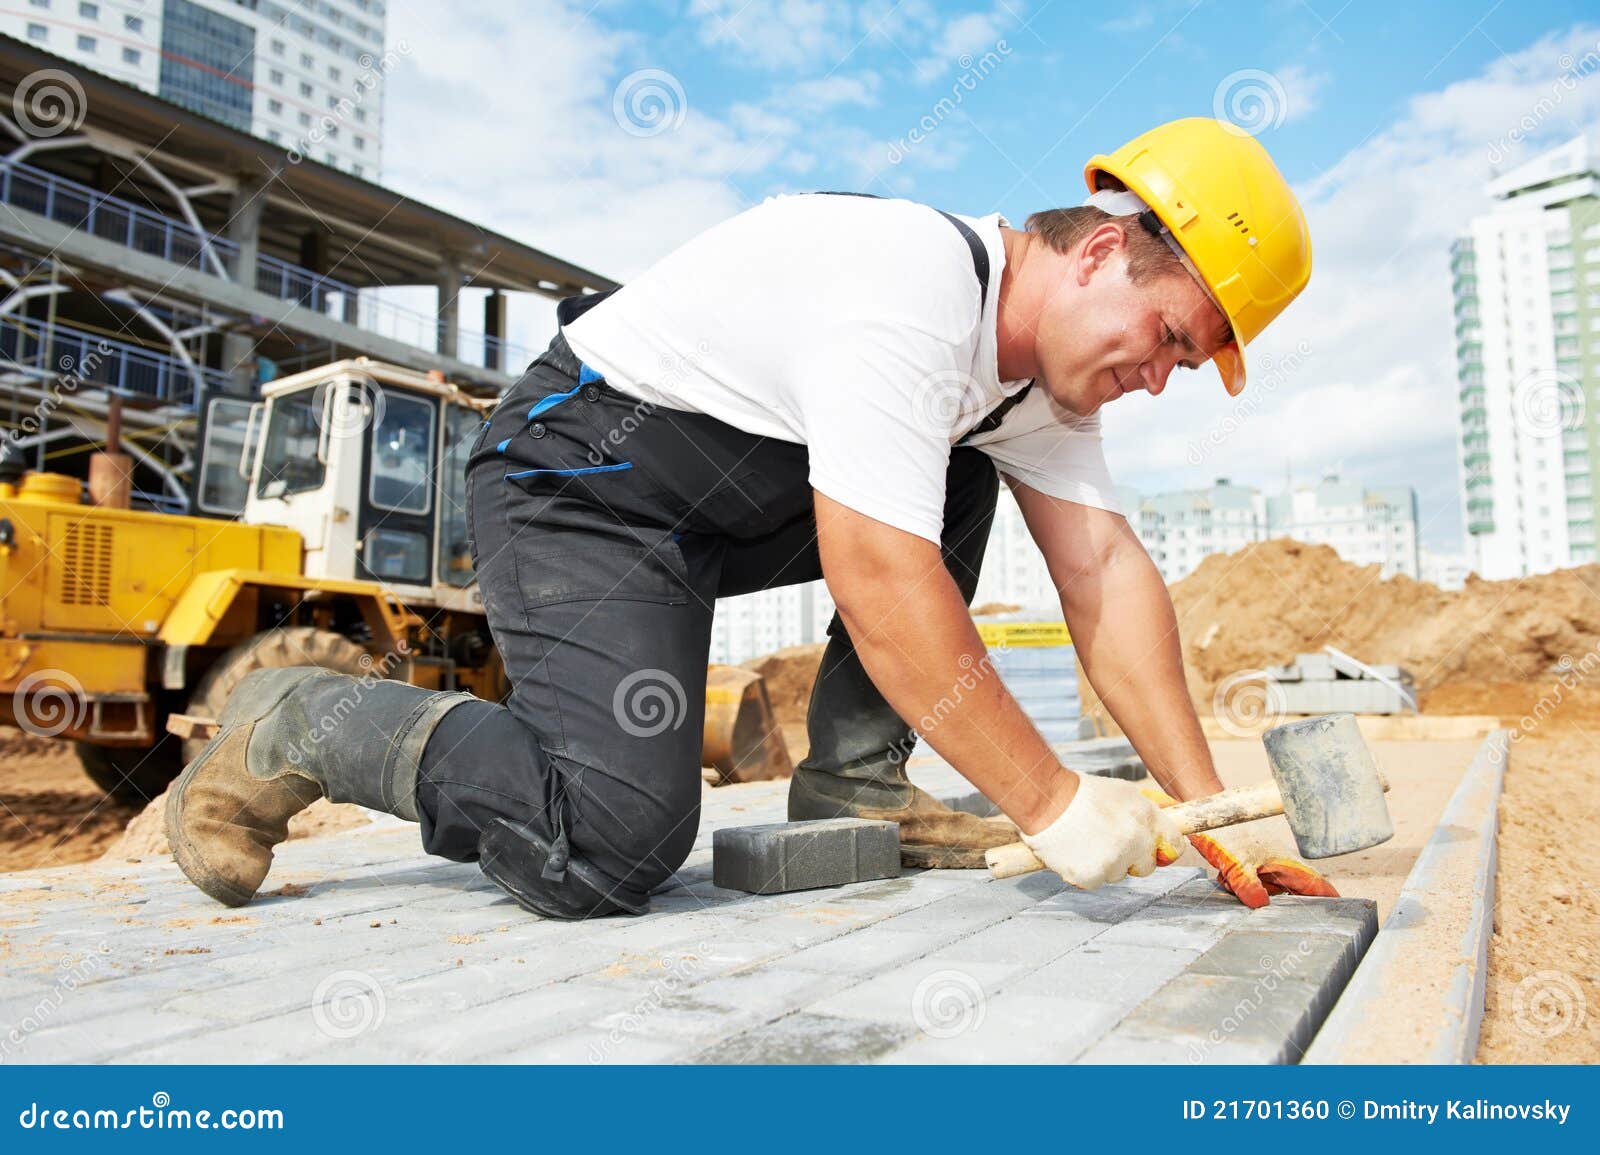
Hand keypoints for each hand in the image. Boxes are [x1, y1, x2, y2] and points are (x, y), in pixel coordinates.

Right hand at [1020, 773, 1184, 889]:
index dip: (1163, 849)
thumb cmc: (1083, 793)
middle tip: (1109, 842)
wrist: (1048, 801)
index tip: (1154, 850)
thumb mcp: (1124, 793)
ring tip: (1085, 842)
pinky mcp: (1092, 877)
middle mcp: (1136, 843)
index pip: (1175, 846)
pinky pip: (1096, 882)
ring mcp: (1114, 862)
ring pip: (1118, 874)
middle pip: (1146, 866)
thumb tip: (1164, 828)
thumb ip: (1146, 813)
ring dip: (1106, 864)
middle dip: (1132, 859)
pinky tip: (1075, 853)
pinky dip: (1086, 872)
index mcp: (1147, 819)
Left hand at [1140, 786, 1339, 908]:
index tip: (1344, 917)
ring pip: (1268, 890)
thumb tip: (1261, 905)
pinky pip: (1251, 884)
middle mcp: (1281, 865)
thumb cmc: (1225, 834)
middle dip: (1281, 905)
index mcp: (1287, 863)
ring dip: (1252, 892)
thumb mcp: (1234, 863)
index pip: (1316, 885)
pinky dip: (1239, 884)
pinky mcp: (1251, 864)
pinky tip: (1225, 877)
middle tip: (1273, 911)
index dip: (1330, 901)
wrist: (1206, 815)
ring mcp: (1266, 864)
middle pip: (1292, 894)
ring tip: (1231, 879)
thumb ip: (1247, 885)